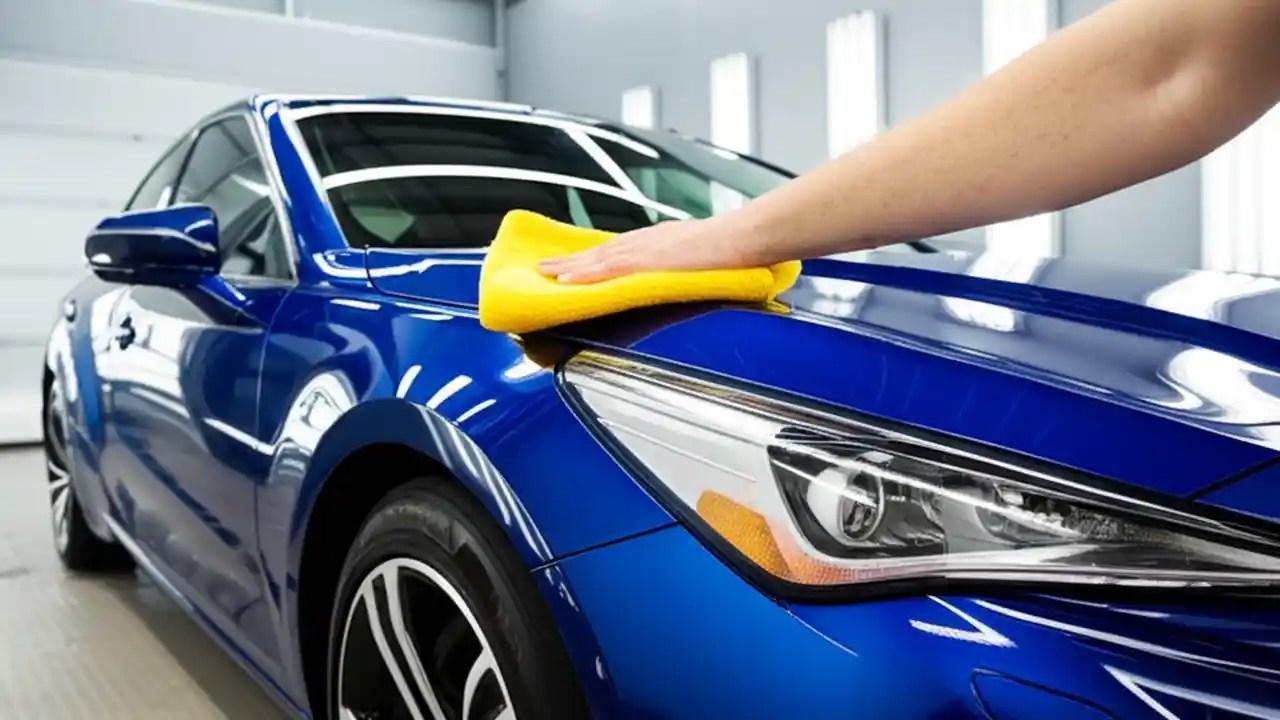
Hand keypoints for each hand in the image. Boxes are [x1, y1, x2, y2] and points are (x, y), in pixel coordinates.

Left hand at [538, 217, 755, 283]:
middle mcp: (647, 242)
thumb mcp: (702, 255)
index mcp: (659, 241)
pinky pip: (608, 268)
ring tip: (544, 273)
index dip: (592, 258)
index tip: (572, 264)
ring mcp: (646, 250)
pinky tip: (566, 280)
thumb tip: (683, 274)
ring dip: (569, 266)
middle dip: (571, 260)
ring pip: (598, 258)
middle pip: (600, 251)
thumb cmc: (734, 249)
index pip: (617, 249)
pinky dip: (585, 273)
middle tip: (543, 267)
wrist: (745, 238)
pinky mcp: (648, 261)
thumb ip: (685, 264)